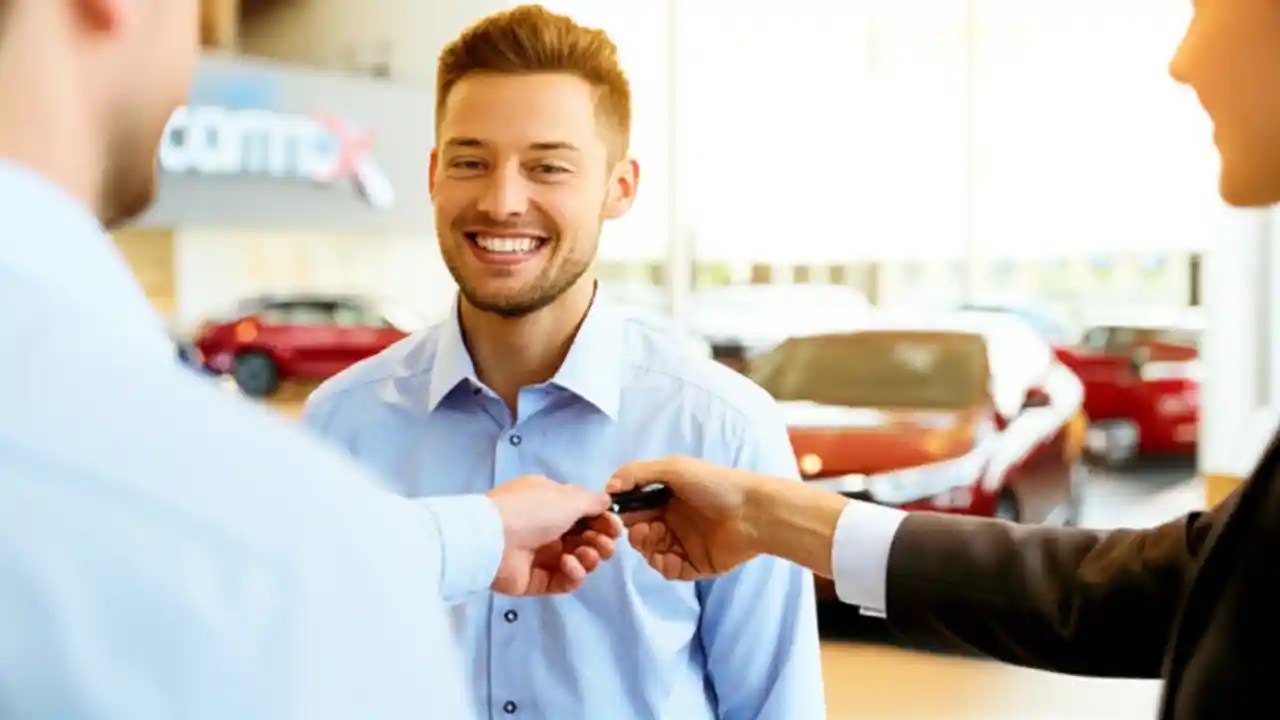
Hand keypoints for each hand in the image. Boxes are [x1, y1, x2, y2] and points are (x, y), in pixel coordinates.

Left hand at [486, 476, 620, 595]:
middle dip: (601, 541)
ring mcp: (541, 556)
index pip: (585, 515)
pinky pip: (564, 580)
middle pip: (586, 539)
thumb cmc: (533, 510)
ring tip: (584, 554)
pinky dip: (573, 573)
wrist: (493, 539)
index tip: (614, 527)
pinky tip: (568, 564)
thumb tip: (606, 502)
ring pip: (579, 561)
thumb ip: (592, 501)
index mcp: (552, 504)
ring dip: (589, 557)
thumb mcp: (568, 497)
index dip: (603, 522)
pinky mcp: (537, 580)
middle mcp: (547, 528)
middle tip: (603, 543)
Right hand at [607, 456, 762, 580]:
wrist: (753, 513)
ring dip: (648, 550)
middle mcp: (675, 521)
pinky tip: (668, 558)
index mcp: (668, 498)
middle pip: (641, 533)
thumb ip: (637, 473)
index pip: (636, 508)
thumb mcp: (674, 468)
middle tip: (643, 530)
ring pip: (652, 554)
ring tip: (657, 542)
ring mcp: (686, 544)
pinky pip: (670, 571)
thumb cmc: (715, 485)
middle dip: (635, 534)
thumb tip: (608, 488)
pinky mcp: (697, 565)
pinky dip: (664, 566)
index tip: (619, 514)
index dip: (625, 513)